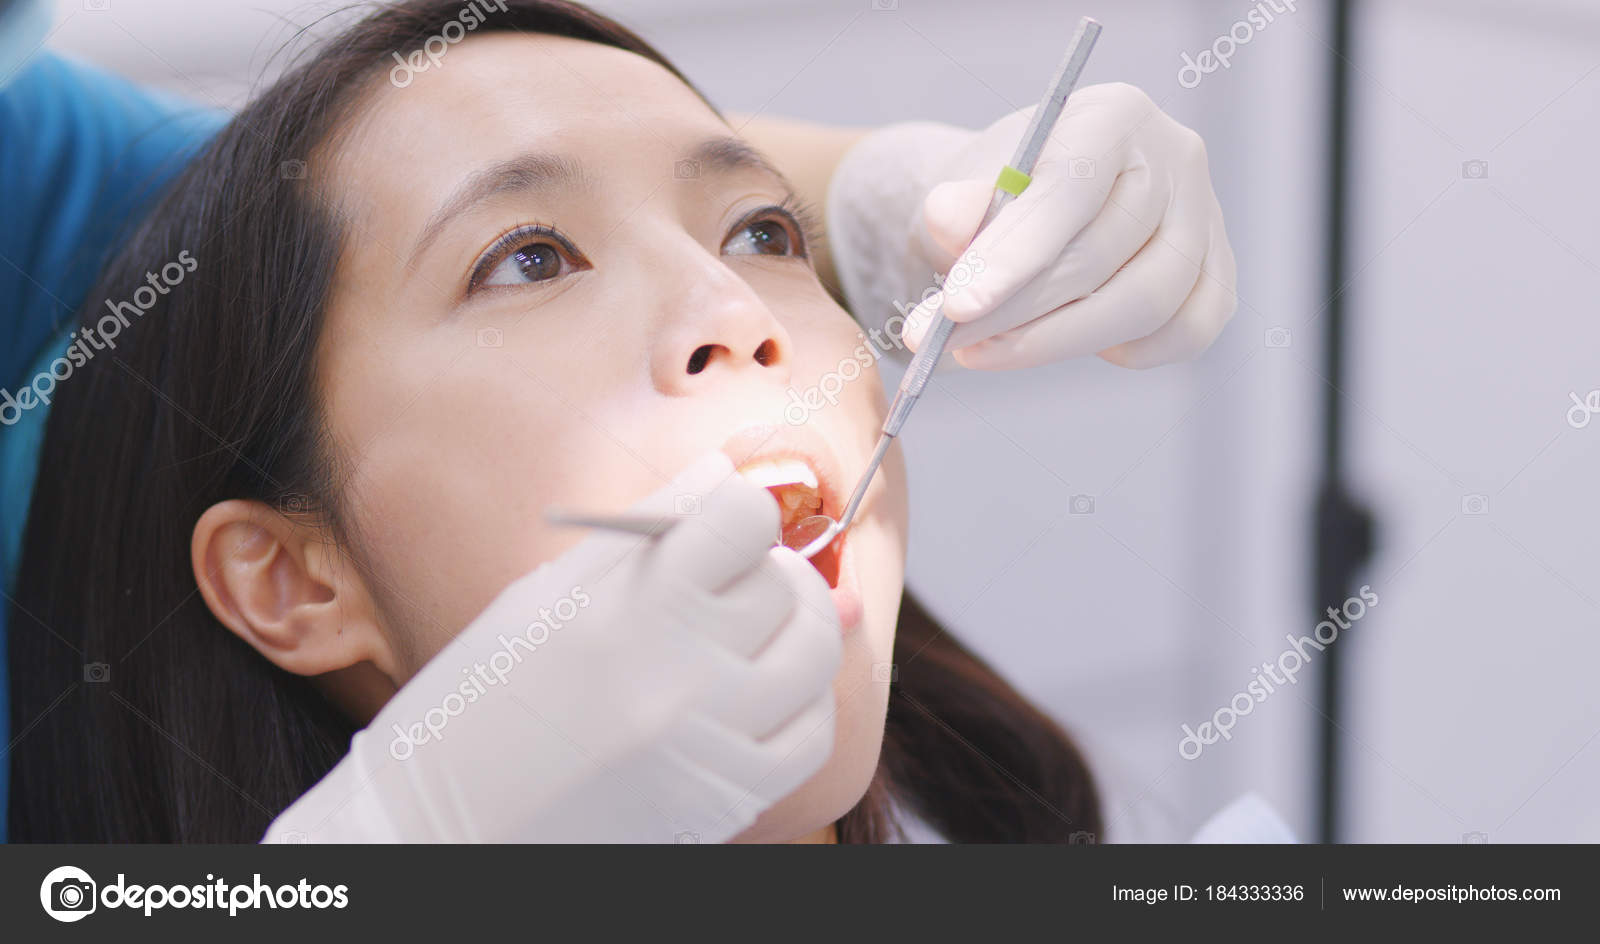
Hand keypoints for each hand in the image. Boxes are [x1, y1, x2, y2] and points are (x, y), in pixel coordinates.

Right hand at [262, 452, 840, 842]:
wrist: (447, 829)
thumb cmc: (482, 704)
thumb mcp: (546, 601)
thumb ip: (643, 534)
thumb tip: (720, 471)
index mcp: (632, 607)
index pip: (746, 518)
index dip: (739, 514)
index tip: (724, 530)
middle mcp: (683, 671)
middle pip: (785, 585)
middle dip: (766, 572)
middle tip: (732, 583)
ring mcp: (714, 739)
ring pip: (815, 654)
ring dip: (797, 630)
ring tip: (752, 633)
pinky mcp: (729, 796)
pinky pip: (812, 735)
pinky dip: (801, 702)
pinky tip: (759, 693)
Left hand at [827, 83, 1235, 369]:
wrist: (1035, 206)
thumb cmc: (1002, 193)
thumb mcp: (966, 188)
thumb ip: (955, 203)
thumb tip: (949, 216)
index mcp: (1113, 115)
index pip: (1068, 190)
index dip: (1012, 256)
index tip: (958, 307)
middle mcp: (1174, 157)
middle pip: (1100, 257)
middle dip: (1016, 312)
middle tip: (951, 342)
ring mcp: (1207, 216)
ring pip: (1146, 304)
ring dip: (1058, 342)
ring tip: (989, 350)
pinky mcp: (1218, 271)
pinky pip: (1187, 331)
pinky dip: (1127, 351)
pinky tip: (1068, 341)